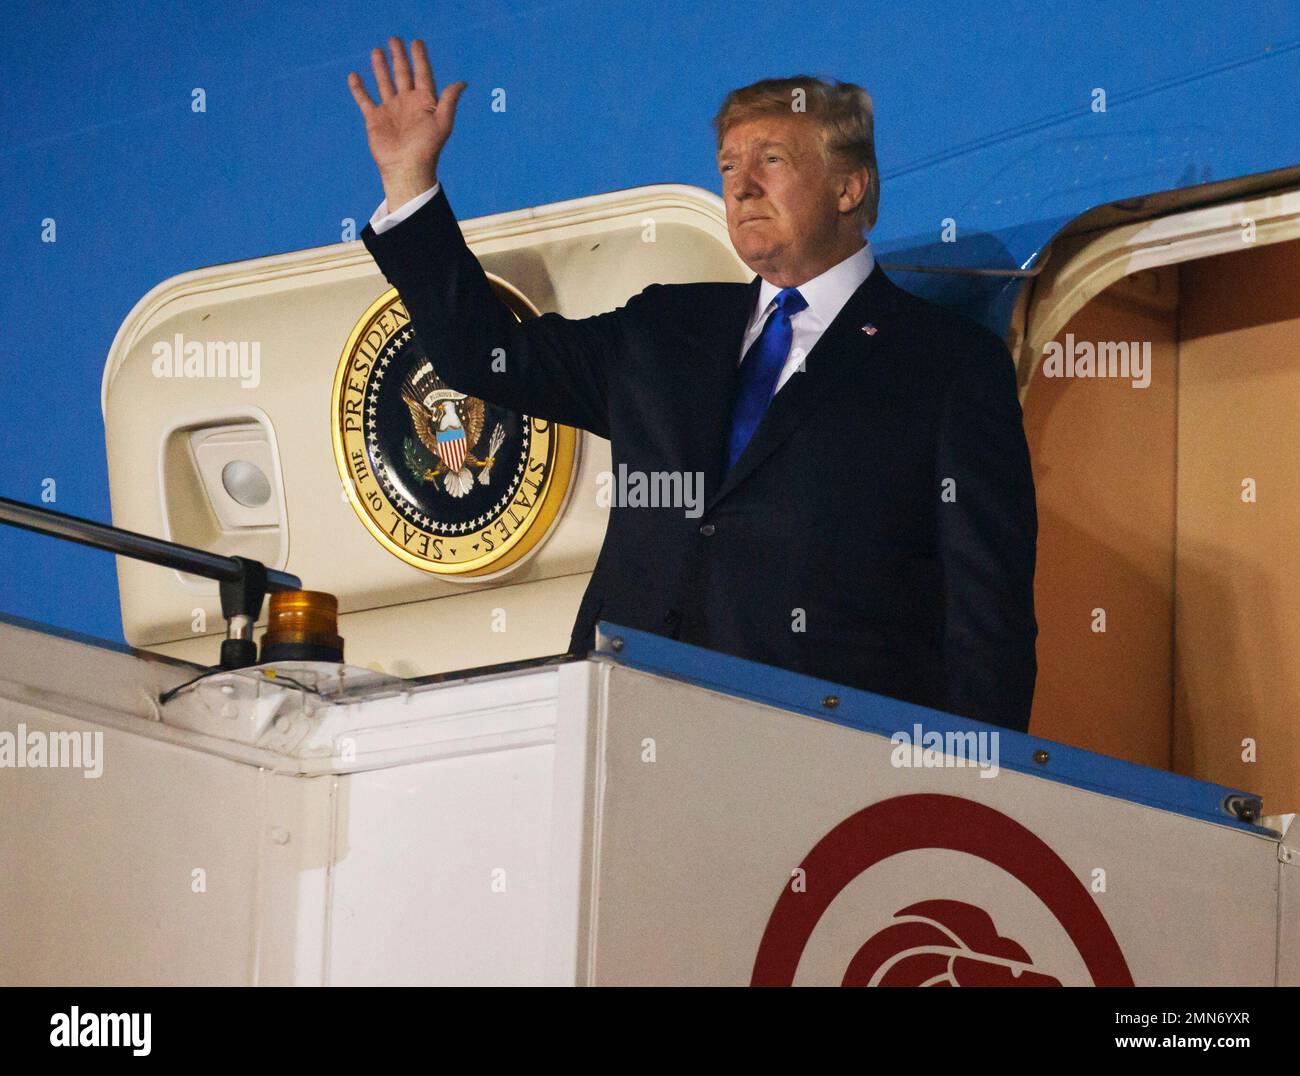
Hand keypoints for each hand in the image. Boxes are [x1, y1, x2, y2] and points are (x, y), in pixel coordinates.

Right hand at [348, 37, 466, 208]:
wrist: (406, 169)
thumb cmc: (427, 148)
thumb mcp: (442, 122)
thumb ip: (449, 100)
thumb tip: (462, 82)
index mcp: (424, 102)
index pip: (422, 74)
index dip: (420, 58)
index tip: (416, 42)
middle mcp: (407, 103)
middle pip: (402, 74)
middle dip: (398, 56)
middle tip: (394, 39)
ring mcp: (390, 110)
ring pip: (384, 82)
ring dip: (380, 67)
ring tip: (377, 50)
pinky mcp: (375, 119)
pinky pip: (365, 100)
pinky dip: (359, 89)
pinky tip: (354, 76)